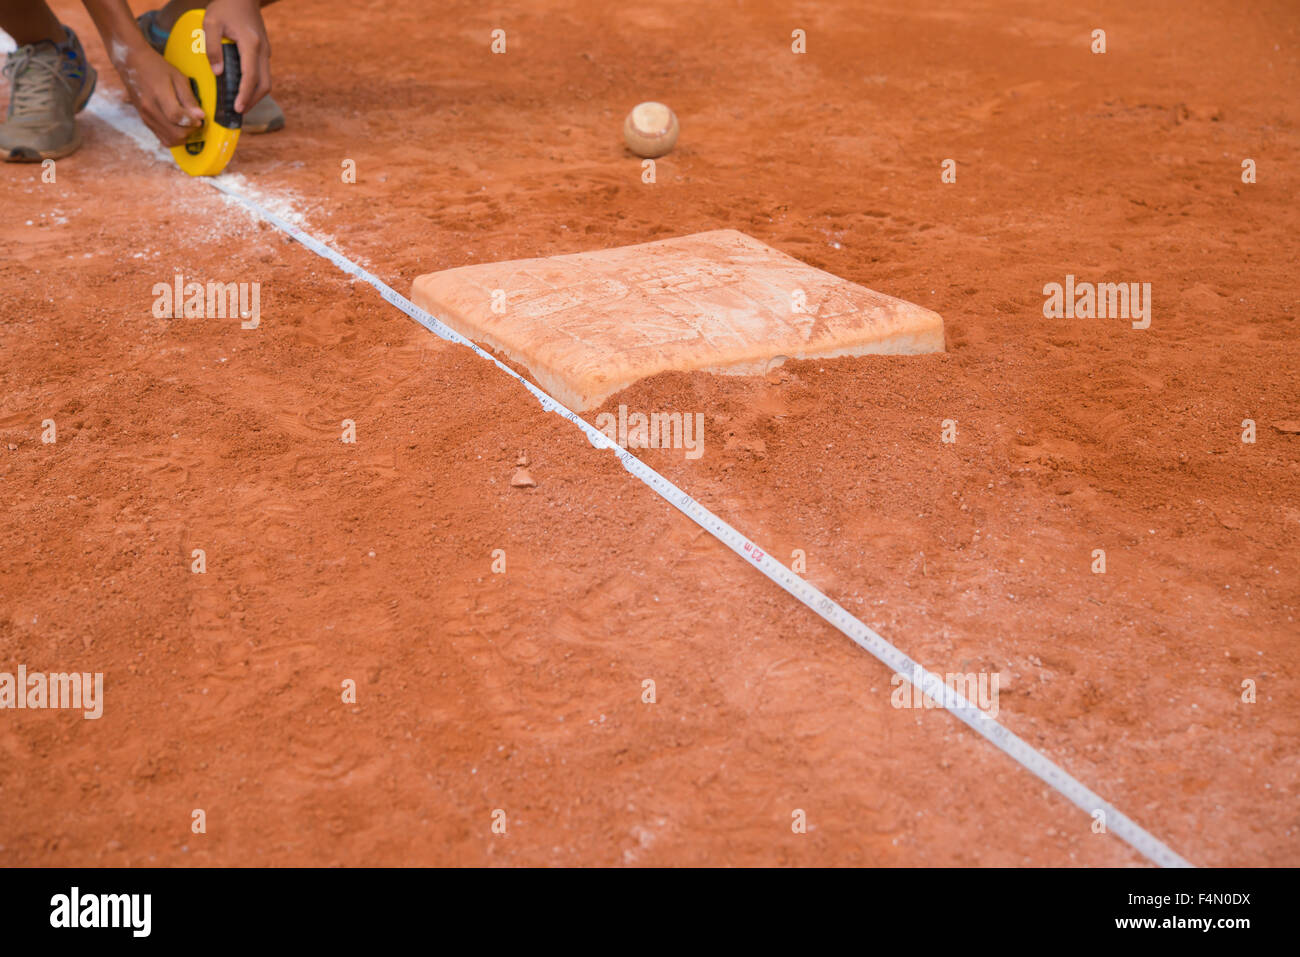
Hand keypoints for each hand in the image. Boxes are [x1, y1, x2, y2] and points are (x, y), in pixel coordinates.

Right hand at [118, 43, 206, 146]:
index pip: (177, 118)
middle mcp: (149, 109)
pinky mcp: (145, 121)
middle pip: (175, 134)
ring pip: (170, 140)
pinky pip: (163, 138)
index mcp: (158, 95)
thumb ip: (189, 98)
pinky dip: (174, 136)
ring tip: (188, 123)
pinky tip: (179, 125)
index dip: (192, 121)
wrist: (133, 63)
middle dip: (191, 131)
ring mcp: (146, 117)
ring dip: (183, 136)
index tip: (200, 117)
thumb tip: (200, 116)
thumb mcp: (178, 77)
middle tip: (195, 121)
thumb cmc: (157, 67)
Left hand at [201, 0, 271, 114]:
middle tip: (238, 112)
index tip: (238, 108)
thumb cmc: (225, 6)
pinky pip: (262, 74)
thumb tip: (218, 73)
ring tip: (241, 105)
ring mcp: (266, 52)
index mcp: (251, 44)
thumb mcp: (211, 22)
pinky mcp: (264, 52)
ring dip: (255, 95)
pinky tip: (243, 90)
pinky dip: (254, 86)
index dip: (245, 94)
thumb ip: (212, 47)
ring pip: (266, 81)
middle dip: (252, 101)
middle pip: (264, 84)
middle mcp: (263, 51)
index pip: (251, 76)